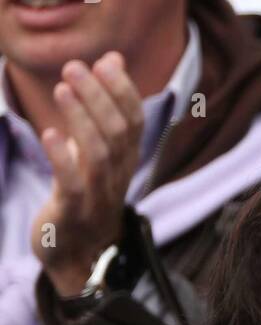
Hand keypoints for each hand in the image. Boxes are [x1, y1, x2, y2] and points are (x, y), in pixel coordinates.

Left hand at [30, 52, 144, 296]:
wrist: (78, 255)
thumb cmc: (86, 194)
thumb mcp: (98, 148)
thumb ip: (105, 105)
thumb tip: (113, 59)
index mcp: (126, 162)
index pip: (136, 124)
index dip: (124, 93)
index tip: (105, 63)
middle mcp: (118, 178)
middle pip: (119, 135)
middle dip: (98, 98)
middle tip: (74, 68)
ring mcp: (97, 197)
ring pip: (99, 155)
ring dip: (82, 120)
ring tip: (62, 90)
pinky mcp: (72, 213)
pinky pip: (72, 185)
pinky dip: (62, 158)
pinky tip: (49, 134)